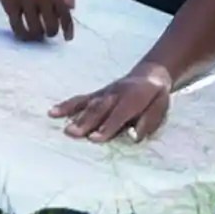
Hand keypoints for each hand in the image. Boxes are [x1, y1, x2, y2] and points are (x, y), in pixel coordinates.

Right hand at [0, 0, 75, 41]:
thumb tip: (72, 7)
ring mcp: (25, 2)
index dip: (68, 30)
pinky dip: (22, 34)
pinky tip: (23, 33)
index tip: (68, 38)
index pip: (65, 16)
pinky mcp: (9, 6)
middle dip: (51, 32)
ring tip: (36, 32)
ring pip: (35, 30)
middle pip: (51, 27)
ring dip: (37, 35)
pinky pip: (18, 28)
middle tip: (48, 31)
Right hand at [48, 62, 171, 141]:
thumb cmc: (156, 96)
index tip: (94, 139)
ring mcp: (104, 93)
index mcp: (134, 97)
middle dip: (87, 122)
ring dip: (76, 117)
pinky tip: (53, 112)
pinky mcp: (96, 94)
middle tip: (73, 134)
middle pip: (100, 109)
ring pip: (88, 105)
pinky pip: (80, 99)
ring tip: (65, 129)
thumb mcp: (161, 106)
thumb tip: (134, 137)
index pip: (118, 114)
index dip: (107, 126)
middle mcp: (115, 94)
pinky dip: (66, 105)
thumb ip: (148, 121)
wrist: (150, 74)